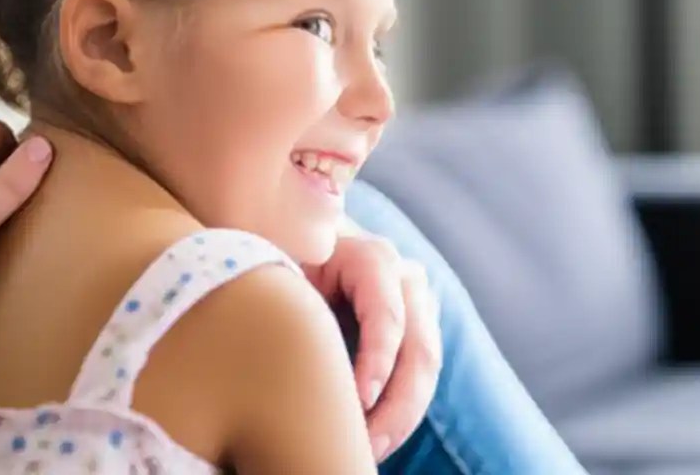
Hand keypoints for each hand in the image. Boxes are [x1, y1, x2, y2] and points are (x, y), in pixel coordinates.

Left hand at [302, 219, 442, 461]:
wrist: (297, 246)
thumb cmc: (280, 257)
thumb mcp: (279, 262)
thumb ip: (282, 284)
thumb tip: (274, 324)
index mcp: (371, 259)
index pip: (387, 315)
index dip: (378, 362)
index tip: (359, 402)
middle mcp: (404, 280)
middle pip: (420, 351)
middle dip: (396, 408)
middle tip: (364, 448)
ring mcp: (416, 307)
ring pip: (425, 372)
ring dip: (401, 419)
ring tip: (367, 452)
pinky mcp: (415, 332)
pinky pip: (417, 380)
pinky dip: (398, 414)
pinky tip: (373, 440)